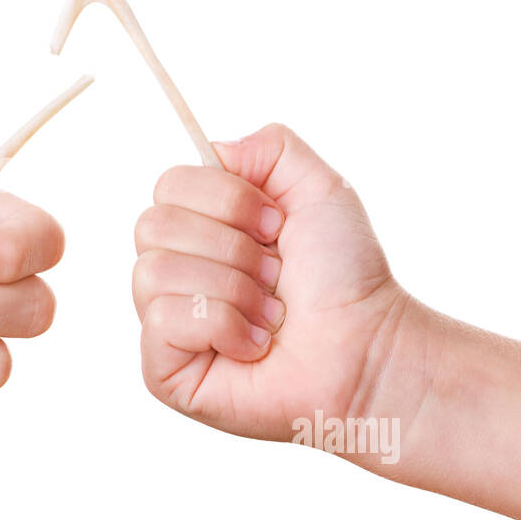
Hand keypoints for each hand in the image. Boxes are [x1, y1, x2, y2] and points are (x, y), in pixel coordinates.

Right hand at [132, 124, 409, 440]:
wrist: (368, 348)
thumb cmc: (345, 278)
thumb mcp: (319, 188)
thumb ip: (270, 147)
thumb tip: (213, 149)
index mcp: (200, 228)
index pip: (168, 185)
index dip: (226, 200)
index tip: (276, 225)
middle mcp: (175, 272)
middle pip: (153, 225)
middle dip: (231, 248)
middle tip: (275, 276)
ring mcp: (165, 324)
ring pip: (155, 272)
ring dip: (232, 290)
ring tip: (269, 315)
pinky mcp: (162, 371)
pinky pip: (164, 322)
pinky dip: (223, 328)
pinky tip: (253, 347)